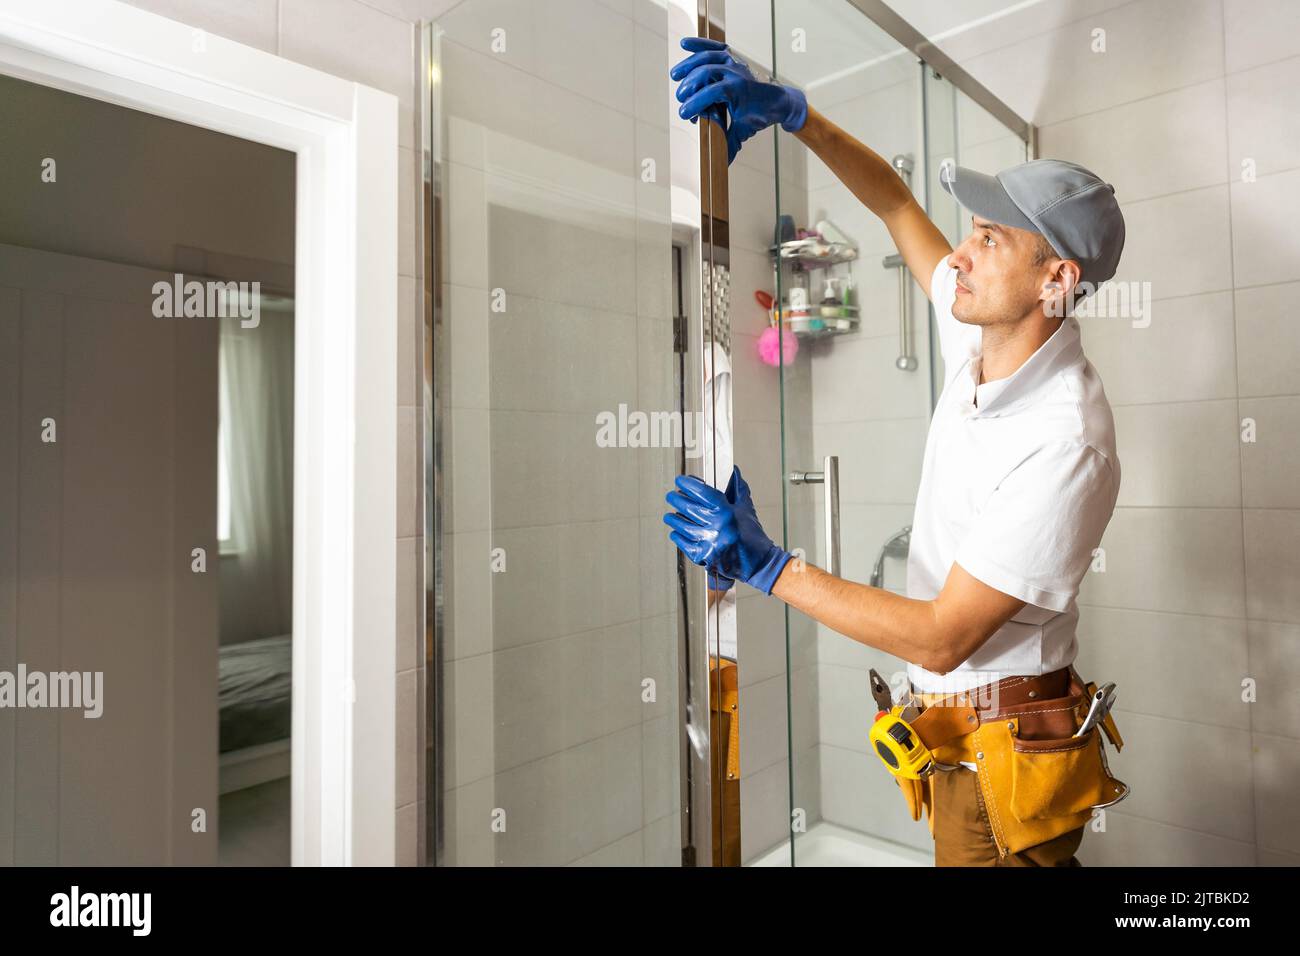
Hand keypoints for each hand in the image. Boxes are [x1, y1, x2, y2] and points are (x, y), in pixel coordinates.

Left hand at [663, 466, 792, 594]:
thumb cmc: (752, 536)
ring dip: (673, 519)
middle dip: (676, 499)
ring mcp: (709, 542)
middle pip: (688, 508)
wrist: (759, 563)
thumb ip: (737, 488)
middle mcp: (717, 526)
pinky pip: (684, 543)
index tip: (680, 481)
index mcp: (727, 512)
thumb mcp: (746, 508)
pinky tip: (675, 532)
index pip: (702, 493)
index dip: (689, 484)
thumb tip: (733, 470)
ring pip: (682, 526)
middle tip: (671, 496)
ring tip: (670, 516)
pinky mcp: (704, 557)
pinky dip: (678, 536)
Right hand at [670, 37, 807, 163]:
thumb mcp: (744, 131)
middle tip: (681, 99)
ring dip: (689, 65)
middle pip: (706, 72)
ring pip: (708, 57)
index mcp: (739, 90)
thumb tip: (720, 166)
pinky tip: (685, 44)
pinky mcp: (732, 57)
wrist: (779, 100)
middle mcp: (736, 72)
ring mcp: (734, 62)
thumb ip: (729, 146)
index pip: (713, 93)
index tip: (684, 114)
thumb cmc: (761, 115)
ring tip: (675, 76)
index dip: (696, 103)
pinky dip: (700, 44)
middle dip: (690, 85)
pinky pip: (714, 46)